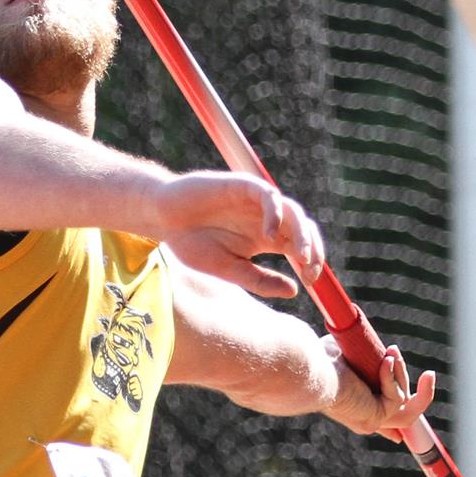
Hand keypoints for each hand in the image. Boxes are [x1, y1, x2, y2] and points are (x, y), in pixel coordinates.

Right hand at [149, 172, 323, 298]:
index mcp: (266, 238)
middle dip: (312, 249)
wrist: (163, 219)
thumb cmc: (192, 244)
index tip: (311, 282)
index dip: (310, 263)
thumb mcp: (228, 270)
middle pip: (302, 229)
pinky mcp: (243, 186)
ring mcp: (256, 201)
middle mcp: (267, 218)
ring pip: (292, 212)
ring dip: (301, 233)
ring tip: (300, 256)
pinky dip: (273, 214)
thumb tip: (294, 291)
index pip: (299, 247)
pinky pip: (267, 196)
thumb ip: (259, 280)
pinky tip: (269, 234)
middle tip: (310, 270)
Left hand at [323, 342, 436, 438]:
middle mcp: (363, 417)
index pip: (387, 418)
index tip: (422, 396)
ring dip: (405, 377)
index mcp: (357, 405)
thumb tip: (371, 343)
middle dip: (419, 392)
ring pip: (410, 411)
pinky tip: (383, 361)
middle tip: (407, 360)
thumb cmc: (322, 358)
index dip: (407, 411)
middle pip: (406, 416)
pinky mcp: (375, 418)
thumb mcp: (350, 353)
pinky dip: (393, 376)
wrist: (311, 368)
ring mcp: (370, 420)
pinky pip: (398, 398)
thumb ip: (363, 354)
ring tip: (392, 352)